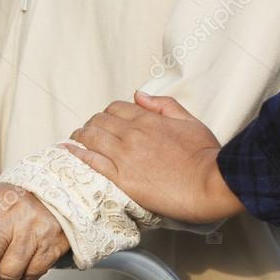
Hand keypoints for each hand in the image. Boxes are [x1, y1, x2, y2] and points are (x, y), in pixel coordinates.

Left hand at [0, 183, 70, 279]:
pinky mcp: (50, 246)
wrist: (56, 194)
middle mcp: (9, 213)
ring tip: (8, 259)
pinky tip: (26, 258)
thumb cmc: (10, 206)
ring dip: (3, 276)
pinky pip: (28, 277)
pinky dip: (24, 275)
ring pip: (6, 274)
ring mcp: (32, 229)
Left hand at [67, 92, 243, 223]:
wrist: (212, 184)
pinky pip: (91, 162)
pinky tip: (67, 151)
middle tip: (87, 131)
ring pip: (91, 138)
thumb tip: (139, 95)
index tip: (105, 121)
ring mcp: (125, 156)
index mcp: (149, 120)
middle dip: (91, 124)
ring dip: (80, 136)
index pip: (117, 108)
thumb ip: (163, 106)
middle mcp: (133, 134)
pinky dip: (77, 154)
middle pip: (100, 121)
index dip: (107, 113)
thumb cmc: (207, 156)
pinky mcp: (122, 179)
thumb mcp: (190, 121)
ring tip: (74, 140)